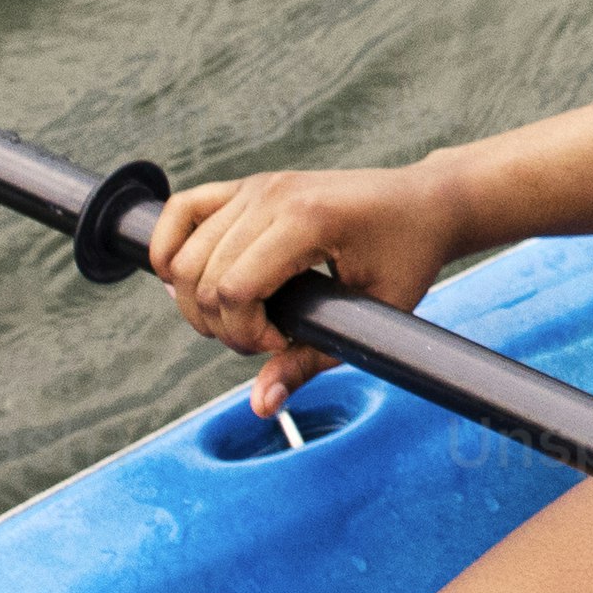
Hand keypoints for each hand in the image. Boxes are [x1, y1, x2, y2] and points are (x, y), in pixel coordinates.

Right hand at [145, 160, 477, 412]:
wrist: (423, 203)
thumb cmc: (407, 258)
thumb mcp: (370, 316)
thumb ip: (310, 362)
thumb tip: (260, 406)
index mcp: (306, 220)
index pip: (234, 288)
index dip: (244, 333)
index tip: (279, 343)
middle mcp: (272, 195)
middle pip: (201, 277)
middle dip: (221, 325)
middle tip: (263, 337)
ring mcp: (256, 186)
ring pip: (184, 254)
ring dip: (196, 301)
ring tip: (239, 317)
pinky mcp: (247, 186)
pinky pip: (182, 210)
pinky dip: (168, 248)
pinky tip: (180, 281)